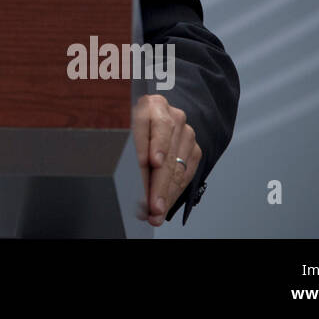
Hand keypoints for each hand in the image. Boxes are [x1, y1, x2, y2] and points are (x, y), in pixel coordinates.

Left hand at [133, 93, 200, 225]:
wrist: (150, 120)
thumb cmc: (131, 126)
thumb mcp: (124, 130)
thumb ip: (129, 149)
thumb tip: (129, 178)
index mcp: (152, 105)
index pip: (157, 126)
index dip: (155, 145)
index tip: (152, 163)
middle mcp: (172, 116)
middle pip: (167, 153)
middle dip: (158, 184)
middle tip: (152, 205)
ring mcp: (186, 133)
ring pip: (177, 168)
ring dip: (166, 194)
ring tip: (155, 212)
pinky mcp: (193, 149)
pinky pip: (186, 175)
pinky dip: (173, 192)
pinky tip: (164, 205)